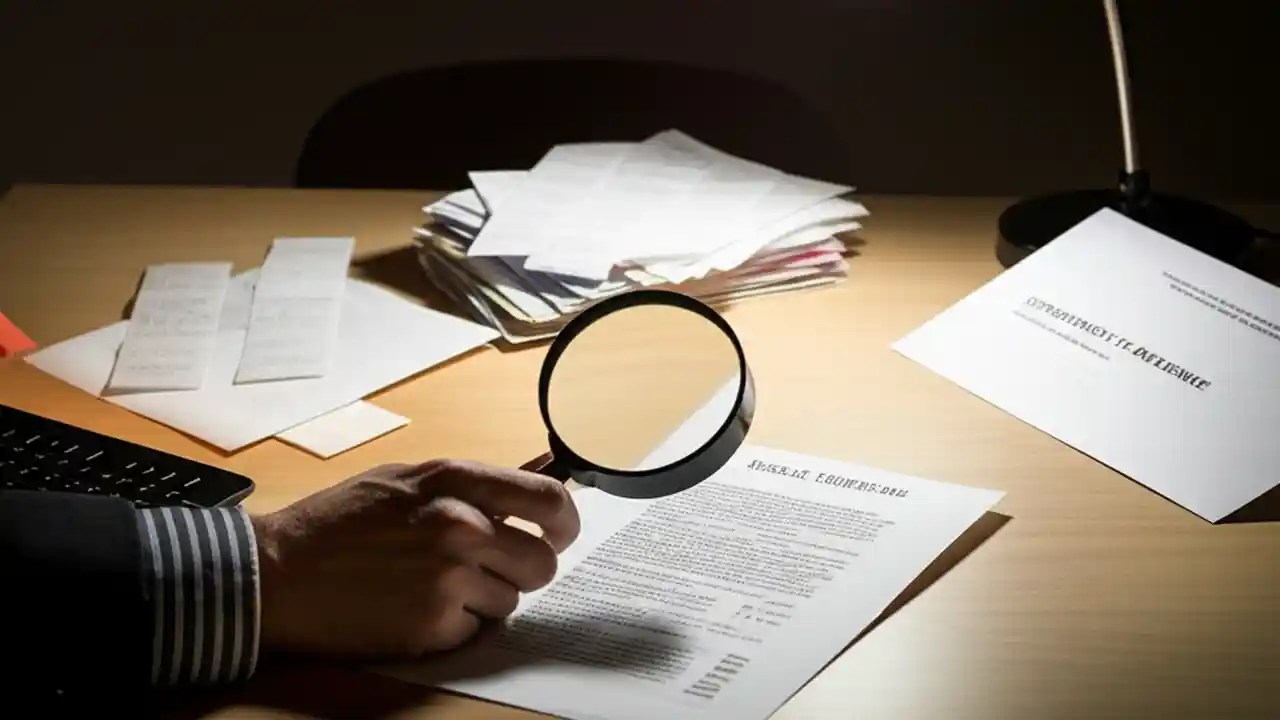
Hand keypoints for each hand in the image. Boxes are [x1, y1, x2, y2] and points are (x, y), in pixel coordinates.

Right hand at [250, 459, 579, 659]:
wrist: (276, 572)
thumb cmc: (335, 522)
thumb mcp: (403, 479)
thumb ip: (465, 487)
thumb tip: (525, 487)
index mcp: (455, 482)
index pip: (548, 500)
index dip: (565, 523)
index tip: (561, 535)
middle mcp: (461, 527)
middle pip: (542, 563)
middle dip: (521, 571)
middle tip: (487, 571)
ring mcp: (449, 579)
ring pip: (510, 600)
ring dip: (483, 600)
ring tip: (434, 587)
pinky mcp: (433, 626)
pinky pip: (474, 629)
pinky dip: (453, 625)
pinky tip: (413, 609)